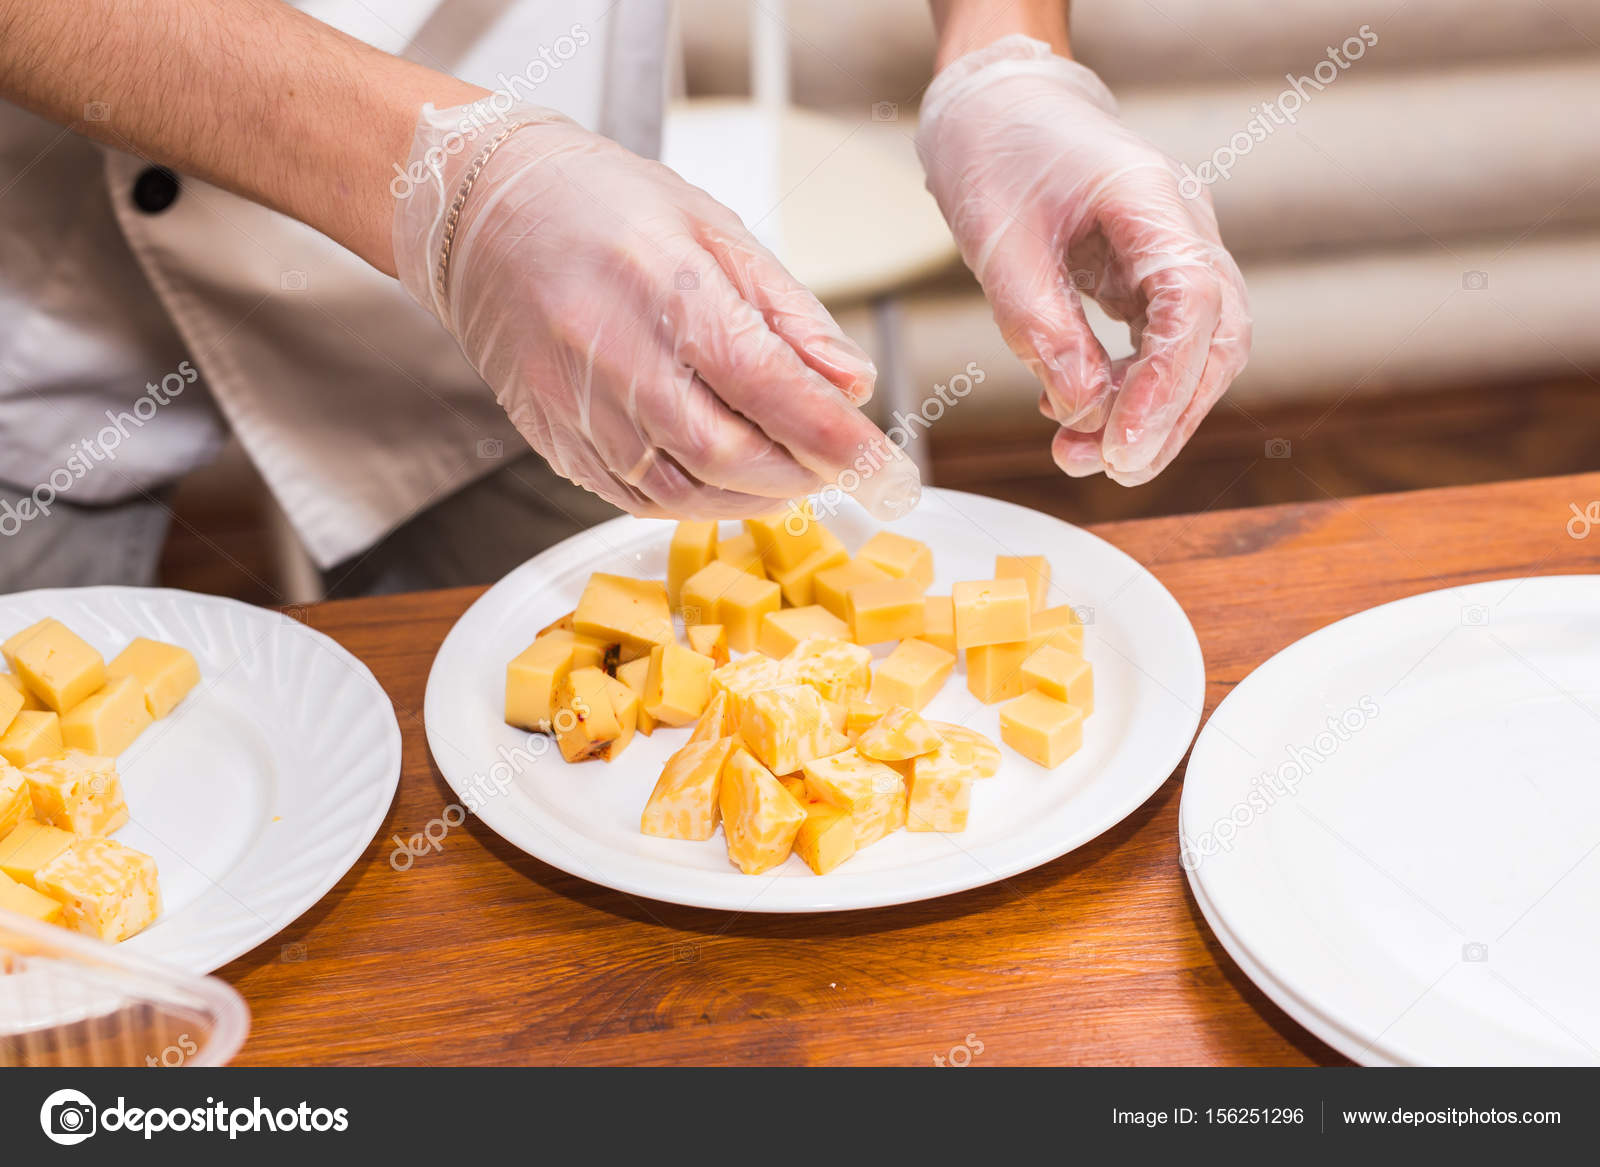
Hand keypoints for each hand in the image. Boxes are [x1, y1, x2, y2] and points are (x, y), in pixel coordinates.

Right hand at [392, 100, 919, 517]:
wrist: (482, 212)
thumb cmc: (605, 206)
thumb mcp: (715, 230)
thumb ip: (789, 315)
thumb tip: (852, 386)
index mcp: (665, 287)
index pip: (771, 386)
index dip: (838, 442)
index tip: (890, 475)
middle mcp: (614, 354)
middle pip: (729, 453)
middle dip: (802, 475)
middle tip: (840, 466)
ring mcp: (576, 404)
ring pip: (684, 489)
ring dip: (754, 494)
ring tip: (788, 469)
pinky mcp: (554, 437)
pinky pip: (636, 496)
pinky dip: (697, 499)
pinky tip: (725, 476)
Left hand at [915, 35, 1250, 484]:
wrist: (999, 104)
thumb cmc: (995, 153)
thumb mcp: (999, 246)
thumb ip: (1042, 328)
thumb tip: (1084, 408)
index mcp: (1149, 198)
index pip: (1193, 303)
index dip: (1165, 385)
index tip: (1123, 443)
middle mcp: (1181, 224)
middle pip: (1216, 337)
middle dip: (1169, 416)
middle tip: (1108, 468)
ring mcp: (1175, 249)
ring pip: (1198, 349)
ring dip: (1150, 413)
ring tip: (1081, 456)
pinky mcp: (1152, 273)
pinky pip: (1164, 343)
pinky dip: (1131, 389)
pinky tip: (1077, 412)